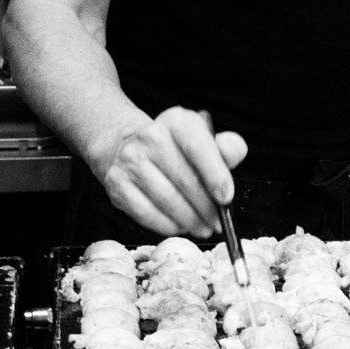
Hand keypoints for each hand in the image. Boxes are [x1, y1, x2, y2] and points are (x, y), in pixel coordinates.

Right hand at [99, 106, 247, 236]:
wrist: (127, 147)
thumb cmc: (174, 149)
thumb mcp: (203, 140)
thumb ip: (226, 147)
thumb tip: (232, 152)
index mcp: (176, 121)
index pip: (197, 146)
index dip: (215, 174)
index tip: (226, 198)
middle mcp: (149, 136)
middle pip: (184, 179)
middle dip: (206, 208)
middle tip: (218, 223)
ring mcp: (130, 160)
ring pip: (167, 200)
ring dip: (190, 220)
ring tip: (202, 227)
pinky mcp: (117, 184)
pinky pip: (146, 213)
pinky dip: (167, 225)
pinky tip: (180, 226)